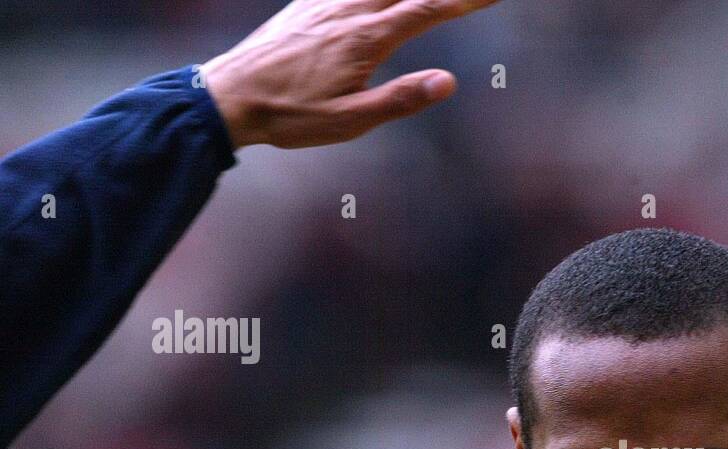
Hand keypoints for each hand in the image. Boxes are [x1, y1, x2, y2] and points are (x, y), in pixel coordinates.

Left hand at [199, 0, 499, 147]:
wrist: (230, 96)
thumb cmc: (290, 115)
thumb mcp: (351, 121)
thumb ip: (400, 99)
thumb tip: (448, 82)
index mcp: (365, 39)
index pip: (426, 11)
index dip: (462, 0)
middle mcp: (346, 11)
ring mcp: (323, 3)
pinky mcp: (305, 5)